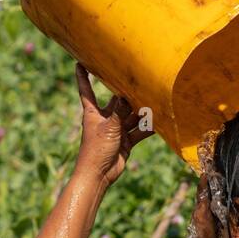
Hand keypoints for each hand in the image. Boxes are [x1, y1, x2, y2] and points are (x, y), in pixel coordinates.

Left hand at [74, 63, 147, 186]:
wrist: (98, 174)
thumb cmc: (96, 149)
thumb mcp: (109, 127)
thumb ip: (120, 112)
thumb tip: (127, 95)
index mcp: (92, 113)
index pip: (86, 90)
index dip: (83, 77)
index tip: (79, 63)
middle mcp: (105, 119)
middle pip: (116, 102)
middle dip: (126, 93)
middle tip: (138, 79)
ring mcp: (116, 130)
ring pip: (130, 117)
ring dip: (141, 111)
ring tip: (154, 100)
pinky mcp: (125, 142)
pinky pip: (138, 132)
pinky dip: (147, 128)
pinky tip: (159, 123)